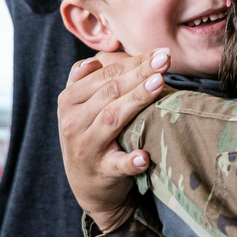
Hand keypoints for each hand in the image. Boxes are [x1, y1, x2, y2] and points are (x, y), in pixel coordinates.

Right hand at [58, 49, 169, 231]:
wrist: (86, 184)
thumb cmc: (91, 135)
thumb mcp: (81, 107)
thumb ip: (87, 81)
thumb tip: (94, 59)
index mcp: (70, 100)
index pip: (105, 74)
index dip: (134, 61)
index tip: (161, 52)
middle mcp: (73, 122)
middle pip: (110, 91)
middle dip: (140, 72)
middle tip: (166, 59)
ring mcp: (86, 147)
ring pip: (112, 118)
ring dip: (136, 100)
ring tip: (159, 84)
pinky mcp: (101, 171)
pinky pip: (117, 165)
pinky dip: (131, 161)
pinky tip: (144, 157)